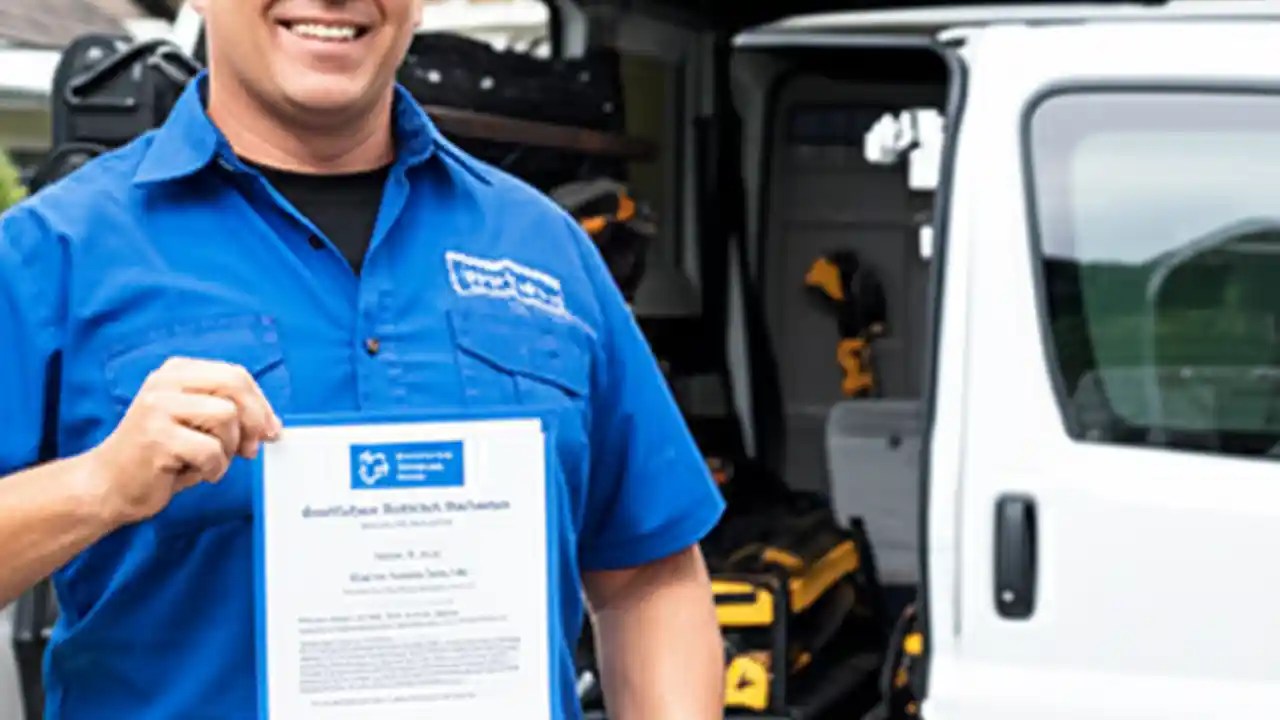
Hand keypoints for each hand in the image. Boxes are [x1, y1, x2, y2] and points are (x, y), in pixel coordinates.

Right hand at [84, 356, 282, 526]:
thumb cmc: (158, 456)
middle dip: (254, 420)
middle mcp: (165, 382)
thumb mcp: (195, 423)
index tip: (270, 430)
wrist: (108, 486)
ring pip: (226, 416)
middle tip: (251, 448)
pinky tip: (196, 472)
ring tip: (209, 461)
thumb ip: (228, 412)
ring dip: (228, 448)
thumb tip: (270, 424)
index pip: (236, 374)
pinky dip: (213, 468)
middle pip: (235, 384)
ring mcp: (157, 406)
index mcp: (176, 372)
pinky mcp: (156, 436)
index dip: (260, 404)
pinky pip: (211, 450)